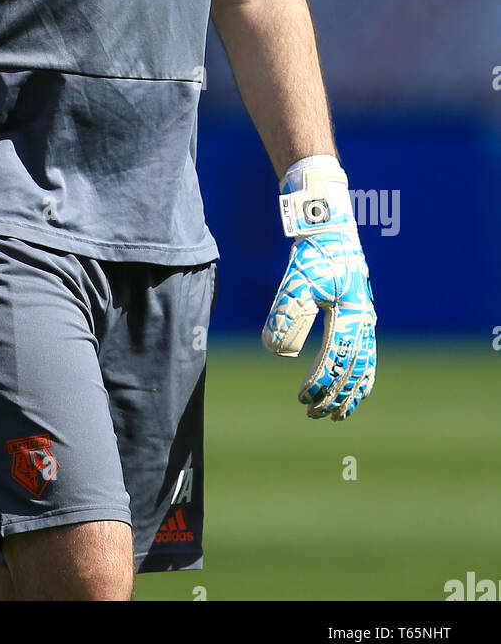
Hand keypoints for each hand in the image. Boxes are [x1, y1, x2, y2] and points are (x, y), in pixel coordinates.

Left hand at [262, 159, 375, 419]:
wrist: (330, 227)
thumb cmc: (312, 255)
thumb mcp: (295, 282)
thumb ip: (286, 316)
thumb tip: (276, 353)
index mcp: (350, 315)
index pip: (335, 361)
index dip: (320, 384)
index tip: (302, 400)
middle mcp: (363, 320)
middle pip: (353, 370)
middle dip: (336, 396)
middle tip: (316, 416)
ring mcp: (365, 318)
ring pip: (364, 366)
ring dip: (350, 391)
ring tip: (338, 414)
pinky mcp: (360, 314)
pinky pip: (366, 353)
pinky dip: (360, 375)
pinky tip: (353, 388)